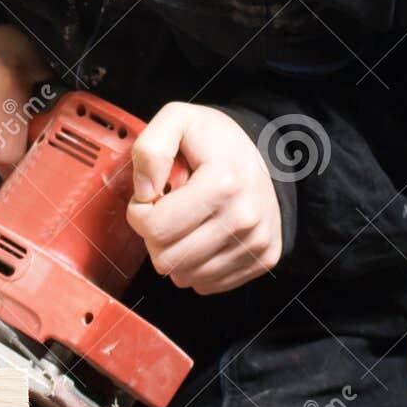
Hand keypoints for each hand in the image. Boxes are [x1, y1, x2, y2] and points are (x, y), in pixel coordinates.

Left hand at [125, 103, 281, 294]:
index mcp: (222, 183)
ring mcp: (256, 243)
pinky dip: (195, 266)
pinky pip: (208, 285)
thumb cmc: (216, 140)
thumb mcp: (178, 120)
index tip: (150, 197)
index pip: (155, 227)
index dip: (139, 213)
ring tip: (184, 223)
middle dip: (154, 237)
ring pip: (185, 277)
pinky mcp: (263, 260)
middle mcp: (244, 218)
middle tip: (165, 212)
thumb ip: (151, 148)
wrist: (268, 153)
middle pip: (167, 259)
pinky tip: (201, 238)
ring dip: (174, 253)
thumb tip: (144, 191)